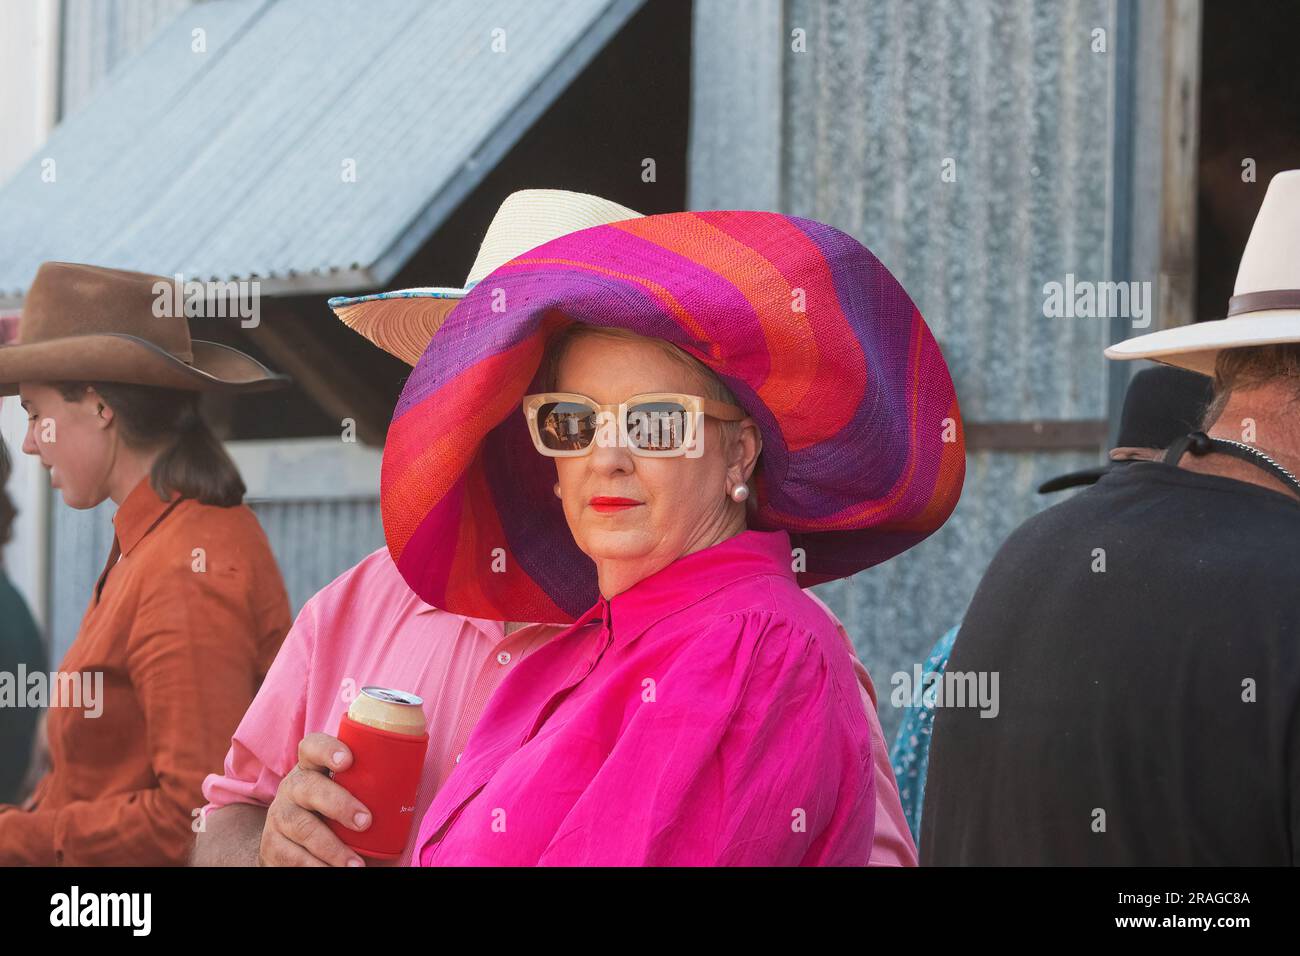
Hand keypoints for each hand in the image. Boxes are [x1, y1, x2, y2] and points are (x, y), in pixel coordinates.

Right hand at [258, 733, 371, 866]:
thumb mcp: (345, 792)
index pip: (312, 746)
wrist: (291, 843)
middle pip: (308, 788)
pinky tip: (334, 872)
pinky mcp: (272, 846)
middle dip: (338, 804)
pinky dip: (315, 867)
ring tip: (357, 864)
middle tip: (365, 821)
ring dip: (332, 847)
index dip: (328, 749)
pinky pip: (292, 857)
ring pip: (301, 827)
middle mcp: (292, 787)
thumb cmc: (332, 811)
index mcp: (311, 767)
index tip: (349, 760)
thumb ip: (367, 785)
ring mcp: (279, 816)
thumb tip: (413, 789)